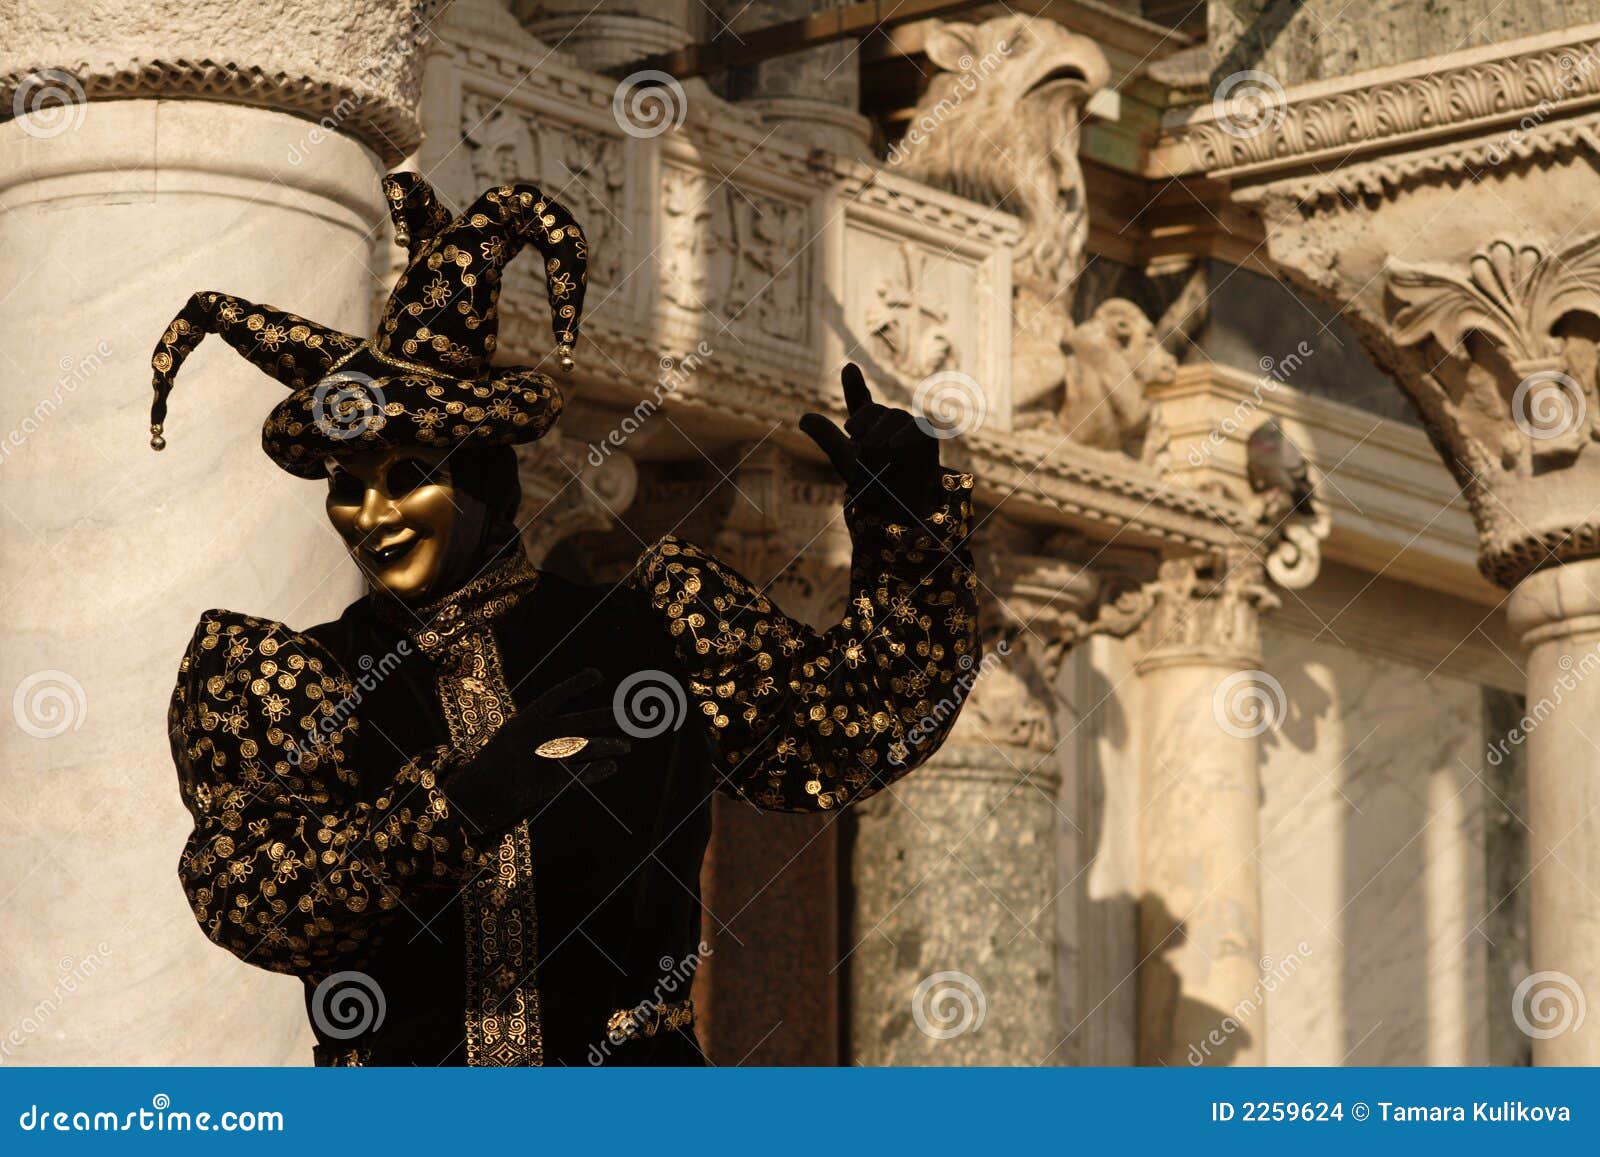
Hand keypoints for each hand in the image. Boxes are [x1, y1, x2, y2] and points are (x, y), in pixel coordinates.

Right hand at [445, 667, 630, 833]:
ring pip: (588, 748)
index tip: (598, 675)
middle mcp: (539, 735)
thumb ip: (541, 724)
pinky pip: (583, 774)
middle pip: (584, 720)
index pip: (558, 693)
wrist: (477, 794)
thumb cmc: (499, 761)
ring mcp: (545, 758)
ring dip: (611, 745)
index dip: (578, 683)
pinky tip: (612, 766)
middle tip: (635, 714)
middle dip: (612, 716)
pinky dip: (599, 770)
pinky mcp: (549, 782)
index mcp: (527, 719)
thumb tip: (574, 718)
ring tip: (626, 746)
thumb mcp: (514, 733)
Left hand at [799, 363, 940, 515]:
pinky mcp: (926, 440)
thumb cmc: (869, 484)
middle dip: (864, 417)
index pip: (860, 401)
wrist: (894, 510)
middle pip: (875, 410)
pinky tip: (892, 444)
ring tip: (870, 445)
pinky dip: (906, 433)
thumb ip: (826, 436)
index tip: (849, 369)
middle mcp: (887, 424)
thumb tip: (803, 418)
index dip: (855, 385)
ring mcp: (907, 430)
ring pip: (895, 417)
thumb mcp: (844, 459)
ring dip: (881, 429)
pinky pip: (918, 428)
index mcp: (866, 426)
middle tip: (851, 431)